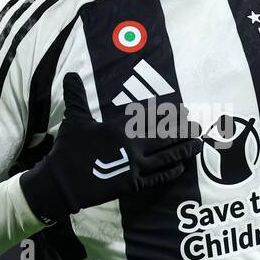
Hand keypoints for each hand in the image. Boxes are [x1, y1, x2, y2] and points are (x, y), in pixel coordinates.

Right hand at [19, 72, 203, 222]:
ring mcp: (134, 167)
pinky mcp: (132, 185)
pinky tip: (181, 167)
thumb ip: (77, 96)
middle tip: (197, 126)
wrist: (61, 182)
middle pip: (164, 136)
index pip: (148, 118)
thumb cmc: (68, 149)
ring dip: (183, 150)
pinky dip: (170, 172)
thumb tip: (70, 74)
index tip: (181, 110)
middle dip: (182, 130)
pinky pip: (157, 178)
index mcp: (119, 129)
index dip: (166, 114)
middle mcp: (132, 146)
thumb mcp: (74, 119)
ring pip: (166, 157)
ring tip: (198, 144)